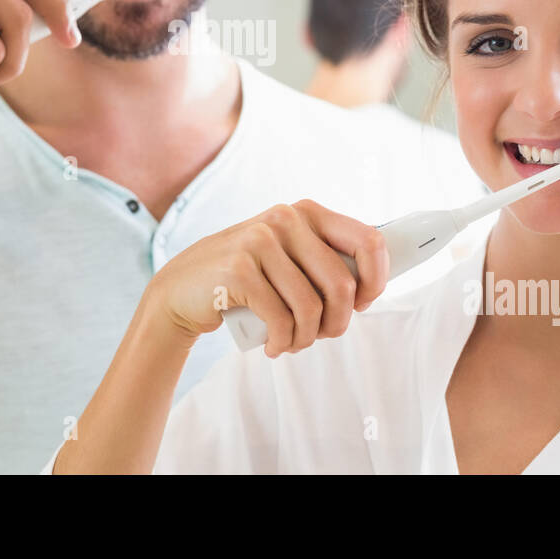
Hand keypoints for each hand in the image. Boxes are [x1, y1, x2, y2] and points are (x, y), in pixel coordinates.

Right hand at [145, 199, 388, 357]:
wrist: (183, 288)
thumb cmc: (247, 279)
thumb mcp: (288, 257)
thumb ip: (324, 260)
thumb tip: (374, 285)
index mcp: (306, 212)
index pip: (369, 240)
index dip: (377, 279)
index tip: (364, 303)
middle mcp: (285, 219)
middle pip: (342, 284)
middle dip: (338, 322)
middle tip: (321, 335)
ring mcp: (260, 241)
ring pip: (312, 307)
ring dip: (307, 338)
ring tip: (292, 342)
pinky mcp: (239, 270)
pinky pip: (282, 319)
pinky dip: (283, 342)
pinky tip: (274, 346)